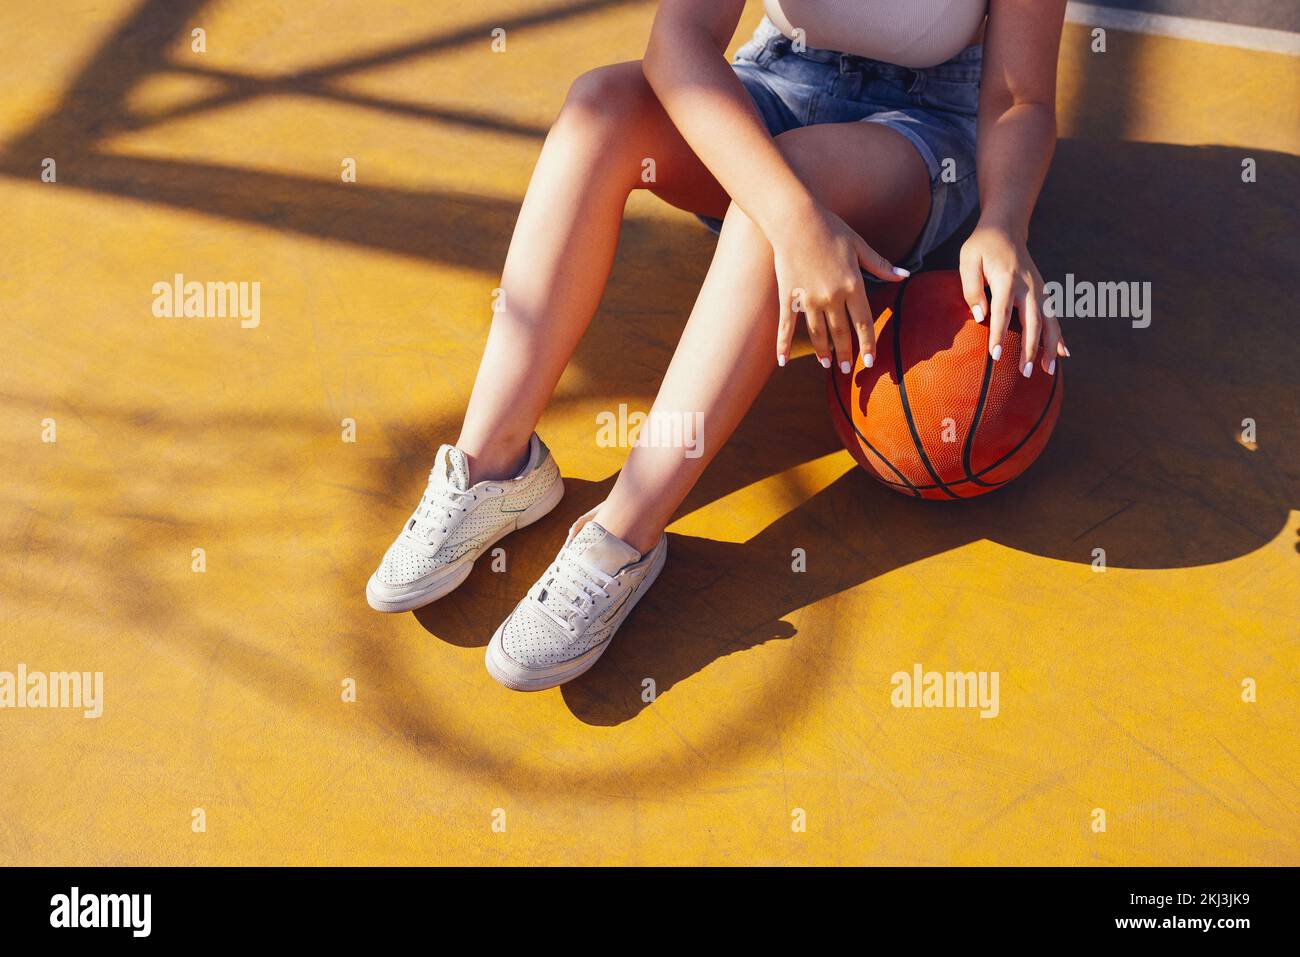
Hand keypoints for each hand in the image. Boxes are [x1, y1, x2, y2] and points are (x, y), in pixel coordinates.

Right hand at [773, 202, 905, 371]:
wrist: (795, 220)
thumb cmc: (830, 228)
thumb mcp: (859, 246)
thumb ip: (880, 265)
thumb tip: (904, 276)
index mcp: (852, 285)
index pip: (864, 322)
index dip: (868, 344)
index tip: (870, 362)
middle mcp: (831, 297)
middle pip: (841, 332)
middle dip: (846, 353)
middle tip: (848, 370)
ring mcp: (808, 298)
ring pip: (817, 333)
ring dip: (823, 351)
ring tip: (826, 364)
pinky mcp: (788, 296)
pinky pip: (786, 326)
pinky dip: (783, 345)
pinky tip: (783, 361)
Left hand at [959, 222, 1067, 375]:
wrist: (1005, 229)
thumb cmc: (982, 247)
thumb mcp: (968, 261)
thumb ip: (972, 288)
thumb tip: (980, 316)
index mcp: (1007, 278)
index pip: (1002, 311)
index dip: (999, 334)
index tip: (995, 355)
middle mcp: (1028, 285)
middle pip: (1032, 321)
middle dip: (1030, 349)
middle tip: (1026, 372)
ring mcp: (1039, 289)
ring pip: (1049, 322)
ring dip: (1050, 348)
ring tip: (1048, 371)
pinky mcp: (1043, 292)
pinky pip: (1054, 317)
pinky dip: (1059, 336)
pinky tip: (1064, 354)